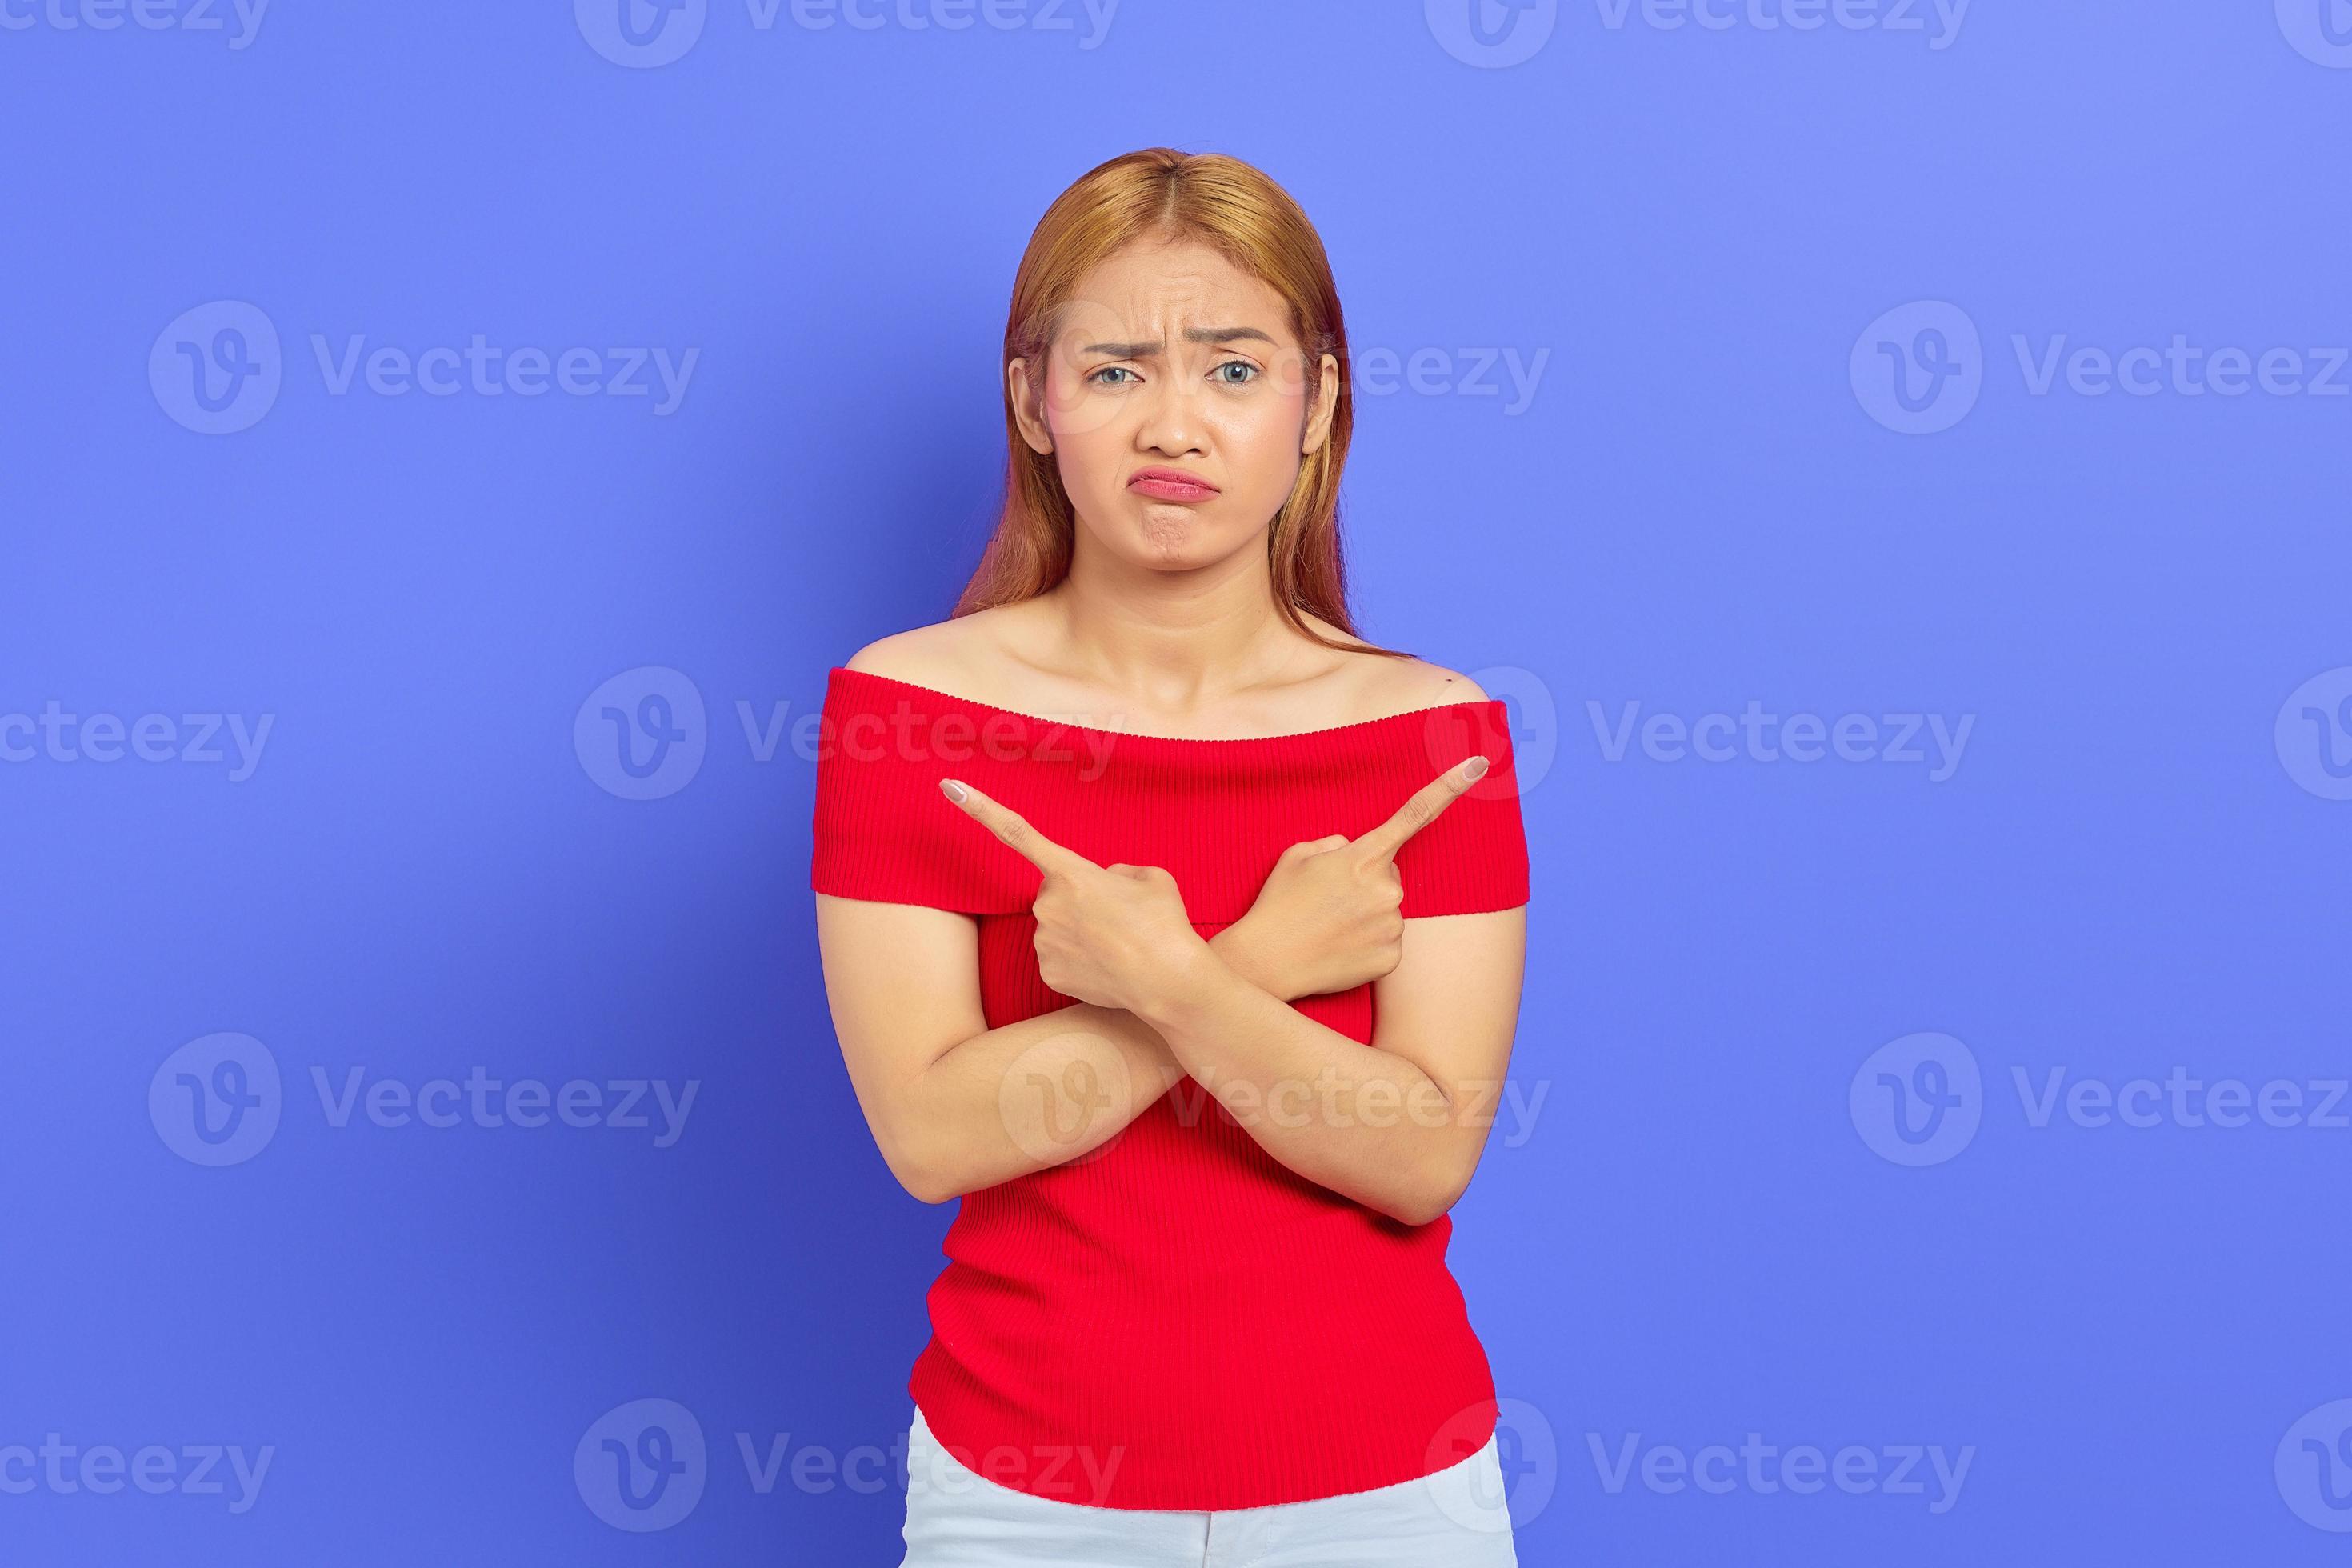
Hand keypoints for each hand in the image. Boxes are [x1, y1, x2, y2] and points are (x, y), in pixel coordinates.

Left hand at [941, 778, 1209, 1015]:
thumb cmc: (1165, 924)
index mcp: (1070, 872)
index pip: (1016, 832)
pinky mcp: (1048, 973)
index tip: (947, 786)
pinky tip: (1107, 965)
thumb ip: (1116, 873)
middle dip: (1079, 897)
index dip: (980, 807)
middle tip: (1119, 916)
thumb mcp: (1150, 877)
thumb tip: (1102, 886)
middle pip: (1054, 891)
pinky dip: (1081, 958)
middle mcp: (1047, 905)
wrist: (1170, 983)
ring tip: (1119, 943)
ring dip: (1082, 929)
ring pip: (1057, 925)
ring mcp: (1044, 942)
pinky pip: (1059, 955)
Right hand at [1217, 756, 1487, 998]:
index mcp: (1363, 857)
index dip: (1450, 786)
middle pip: (1390, 875)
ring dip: (1366, 914)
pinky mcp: (1392, 958)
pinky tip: (1339, 948)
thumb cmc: (1278, 904)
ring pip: (1389, 910)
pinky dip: (1367, 944)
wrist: (1265, 963)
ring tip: (1329, 927)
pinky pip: (1388, 942)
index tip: (1479, 764)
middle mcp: (1387, 890)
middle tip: (1329, 900)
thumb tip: (1354, 851)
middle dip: (1366, 881)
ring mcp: (1392, 926)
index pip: (1415, 814)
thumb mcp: (1298, 855)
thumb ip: (1336, 844)